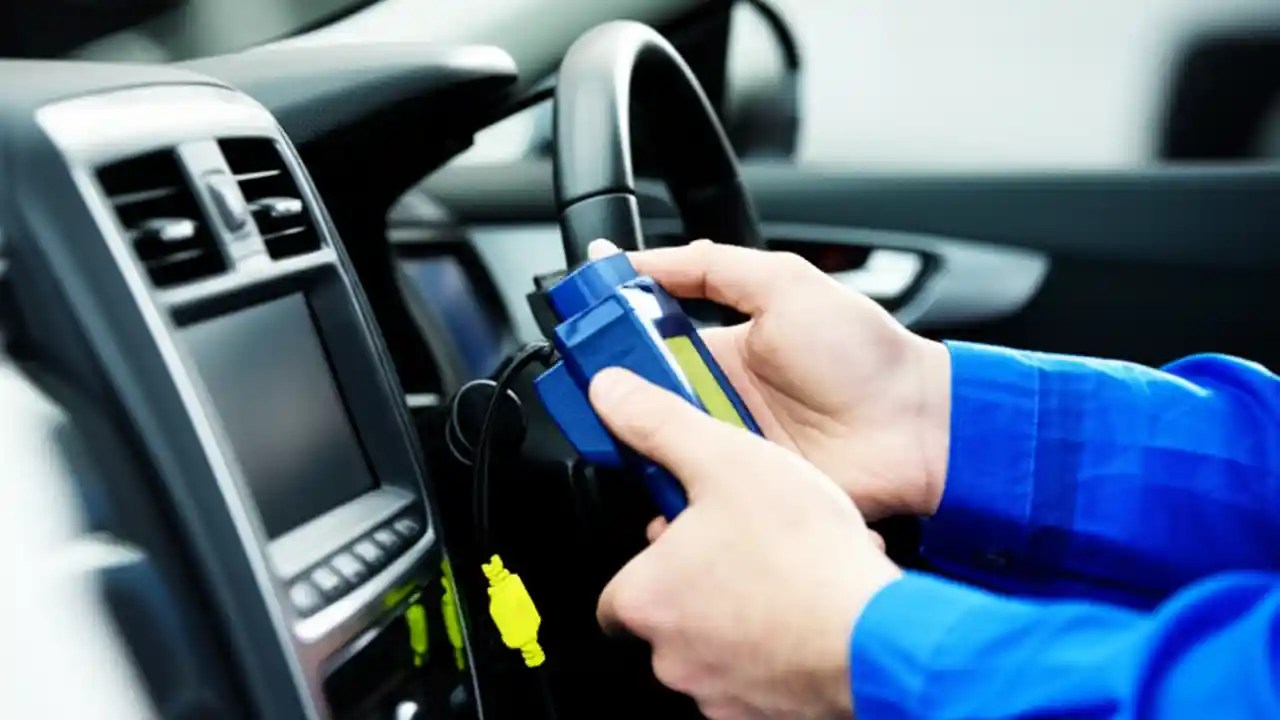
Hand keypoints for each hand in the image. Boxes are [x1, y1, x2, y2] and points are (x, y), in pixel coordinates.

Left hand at [589, 368, 900, 719]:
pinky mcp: (765, 715)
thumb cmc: (802, 556)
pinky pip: (761, 678)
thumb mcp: (725, 459)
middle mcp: (670, 656)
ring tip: (786, 578)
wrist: (873, 635)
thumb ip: (659, 425)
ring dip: (742, 618)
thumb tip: (610, 394)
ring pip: (716, 650)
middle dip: (701, 587)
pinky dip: (778, 652)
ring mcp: (718, 693)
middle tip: (744, 547)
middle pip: (668, 619)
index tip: (681, 538)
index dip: (651, 561)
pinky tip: (810, 615)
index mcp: (645, 597)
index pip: (616, 594)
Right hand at [591, 239, 951, 519]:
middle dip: (612, 403)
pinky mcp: (747, 492)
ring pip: (664, 450)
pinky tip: (655, 492)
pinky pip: (697, 497)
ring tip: (619, 442)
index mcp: (722, 351)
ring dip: (639, 449)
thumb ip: (711, 266)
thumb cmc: (864, 353)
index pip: (647, 347)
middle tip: (591, 399)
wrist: (919, 426)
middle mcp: (719, 402)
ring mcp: (732, 449)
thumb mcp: (785, 283)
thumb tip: (640, 259)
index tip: (581, 339)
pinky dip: (671, 500)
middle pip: (645, 402)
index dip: (611, 343)